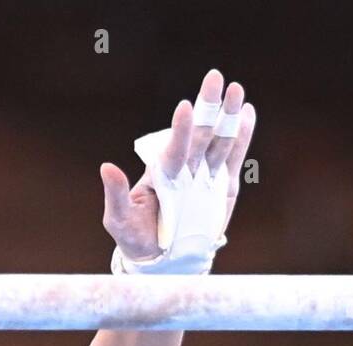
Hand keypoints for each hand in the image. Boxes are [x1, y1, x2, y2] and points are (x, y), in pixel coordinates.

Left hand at [100, 69, 255, 263]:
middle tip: (215, 77)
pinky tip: (247, 112)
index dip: (180, 129)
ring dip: (228, 116)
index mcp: (161, 174)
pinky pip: (233, 159)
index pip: (173, 148)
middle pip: (200, 135)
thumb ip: (116, 195)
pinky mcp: (223, 187)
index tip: (185, 106)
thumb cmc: (135, 237)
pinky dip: (242, 137)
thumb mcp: (119, 220)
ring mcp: (205, 176)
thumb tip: (105, 167)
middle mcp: (185, 169)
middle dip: (208, 107)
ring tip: (236, 89)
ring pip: (219, 141)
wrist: (161, 259)